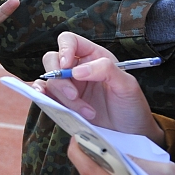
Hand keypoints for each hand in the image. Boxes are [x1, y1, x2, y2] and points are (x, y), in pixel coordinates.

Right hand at [35, 33, 163, 141]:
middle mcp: (78, 68)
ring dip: (63, 97)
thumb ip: (105, 70)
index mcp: (93, 57)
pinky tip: (50, 104)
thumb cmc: (131, 107)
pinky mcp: (62, 102)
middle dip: (60, 78)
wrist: (129, 134)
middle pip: (52, 60)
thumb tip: (77, 70)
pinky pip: (45, 95)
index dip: (64, 49)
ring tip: (86, 112)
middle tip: (73, 94)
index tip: (67, 65)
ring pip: (51, 82)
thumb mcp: (127, 85)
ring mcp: (69, 85)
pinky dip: (43, 97)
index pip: (70, 41)